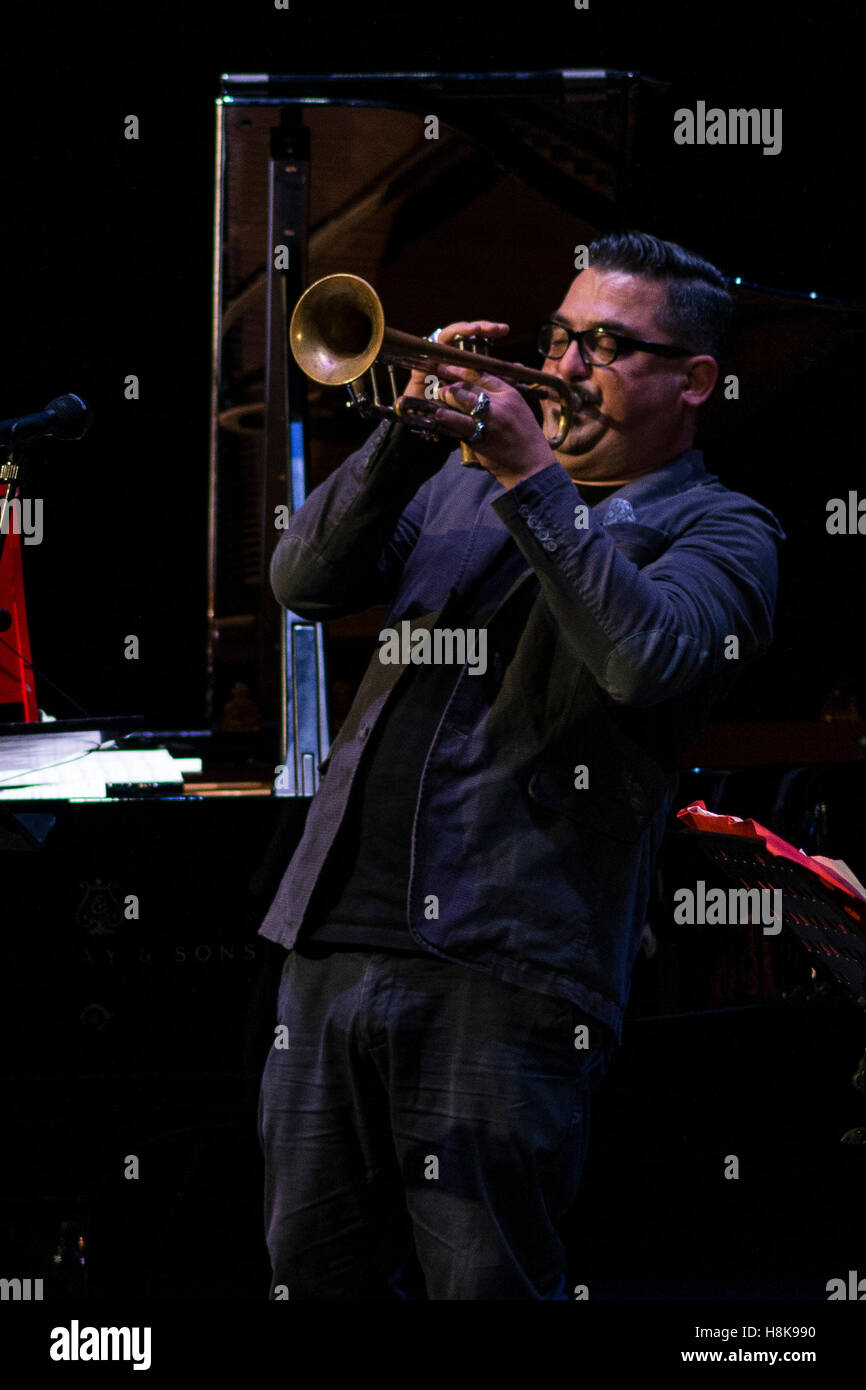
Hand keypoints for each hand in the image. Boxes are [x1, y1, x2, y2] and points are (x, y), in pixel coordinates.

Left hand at [400, 321, 556, 487]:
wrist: (532, 466)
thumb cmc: (526, 440)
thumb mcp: (520, 411)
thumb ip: (503, 397)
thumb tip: (484, 385)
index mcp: (511, 394)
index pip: (483, 374)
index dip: (463, 369)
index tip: (450, 367)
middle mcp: (500, 403)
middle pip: (468, 384)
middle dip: (451, 384)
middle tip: (440, 386)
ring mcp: (489, 420)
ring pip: (461, 399)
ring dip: (446, 398)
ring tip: (438, 399)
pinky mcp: (480, 437)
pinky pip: (457, 423)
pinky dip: (446, 418)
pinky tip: (438, 415)